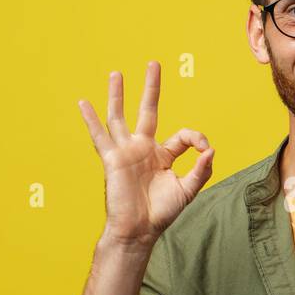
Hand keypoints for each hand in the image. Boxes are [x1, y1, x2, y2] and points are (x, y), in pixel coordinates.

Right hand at [78, 62, 213, 248]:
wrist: (138, 231)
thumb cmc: (161, 213)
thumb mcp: (187, 190)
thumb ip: (201, 170)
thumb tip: (211, 150)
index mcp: (163, 156)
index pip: (183, 136)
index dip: (197, 139)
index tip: (205, 150)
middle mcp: (144, 149)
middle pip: (147, 111)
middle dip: (151, 88)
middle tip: (154, 63)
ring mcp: (126, 152)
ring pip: (120, 117)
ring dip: (117, 95)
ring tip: (116, 74)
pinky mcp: (112, 159)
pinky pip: (100, 136)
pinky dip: (90, 120)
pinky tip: (83, 103)